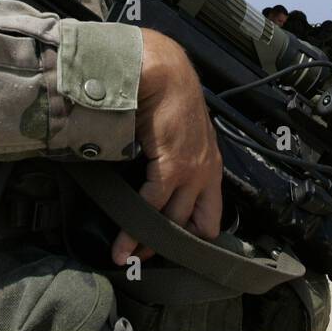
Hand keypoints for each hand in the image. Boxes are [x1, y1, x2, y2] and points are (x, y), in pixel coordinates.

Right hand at [112, 29, 222, 265]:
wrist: (164, 73)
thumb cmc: (167, 95)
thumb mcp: (179, 132)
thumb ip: (172, 154)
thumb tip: (152, 171)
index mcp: (210, 165)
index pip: (210, 216)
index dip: (191, 234)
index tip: (168, 246)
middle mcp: (206, 172)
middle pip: (193, 225)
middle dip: (169, 245)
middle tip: (144, 257)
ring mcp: (192, 171)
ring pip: (171, 222)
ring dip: (146, 242)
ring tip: (125, 257)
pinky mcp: (172, 167)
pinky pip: (152, 206)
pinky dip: (134, 227)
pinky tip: (122, 243)